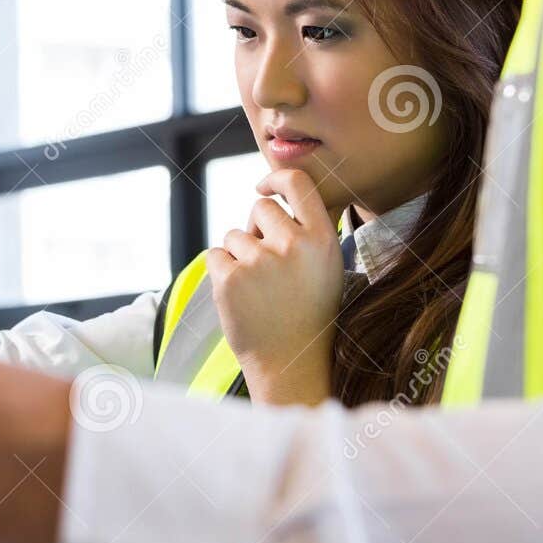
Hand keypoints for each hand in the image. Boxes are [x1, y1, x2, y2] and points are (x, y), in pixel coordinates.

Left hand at [204, 168, 341, 404]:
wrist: (291, 364)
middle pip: (260, 208)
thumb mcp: (326, 268)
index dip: (275, 178)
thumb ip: (305, 232)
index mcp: (322, 239)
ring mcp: (260, 262)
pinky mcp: (230, 279)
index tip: (264, 188)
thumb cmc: (308, 314)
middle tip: (267, 267)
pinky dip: (221, 272)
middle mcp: (293, 245)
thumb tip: (265, 200)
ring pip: (235, 235)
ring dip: (239, 256)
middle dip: (257, 230)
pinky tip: (240, 297)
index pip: (297, 183)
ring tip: (258, 290)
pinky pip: (215, 255)